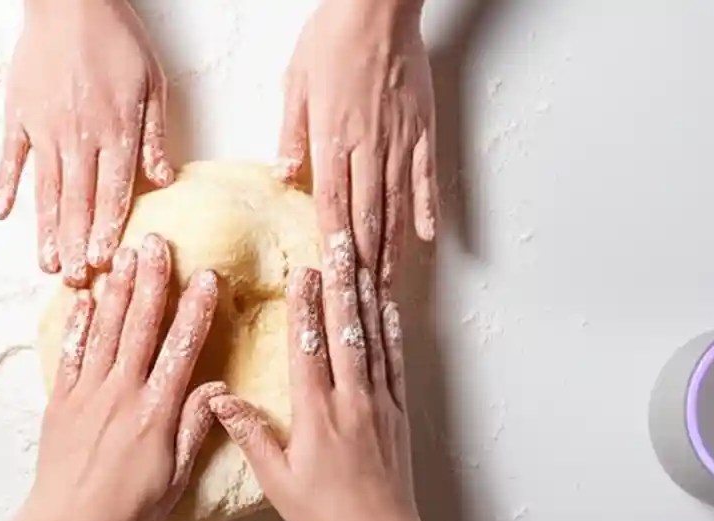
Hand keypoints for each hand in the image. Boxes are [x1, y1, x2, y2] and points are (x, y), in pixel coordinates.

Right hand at [0, 0, 173, 286]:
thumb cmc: (118, 41)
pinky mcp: (19, 114)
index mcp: (116, 130)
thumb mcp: (153, 84)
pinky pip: (11, 156)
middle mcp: (79, 135)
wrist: (70, 1)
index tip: (103, 263)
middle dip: (77, 243)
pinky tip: (1, 214)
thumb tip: (163, 180)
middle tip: (74, 282)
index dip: (107, 230)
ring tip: (47, 264)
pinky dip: (5, 185)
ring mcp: (45, 126)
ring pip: (47, 187)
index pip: (113, 191)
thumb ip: (154, 135)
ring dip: (47, 228)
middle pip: (78, 200)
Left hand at [30, 234, 222, 520]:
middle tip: (157, 243)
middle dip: (151, 282)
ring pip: (105, 331)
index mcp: (155, 412)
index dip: (194, 310)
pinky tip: (86, 298)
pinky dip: (78, 323)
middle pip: (139, 327)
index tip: (206, 278)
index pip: (180, 349)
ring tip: (125, 255)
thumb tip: (216, 387)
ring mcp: (88, 394)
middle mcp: (121, 393)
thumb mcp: (177, 477)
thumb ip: (195, 427)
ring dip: (118, 291)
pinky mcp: (61, 402)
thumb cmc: (129, 510)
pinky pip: (71, 354)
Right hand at [210, 234, 416, 520]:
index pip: (309, 349)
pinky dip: (391, 332)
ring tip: (361, 260)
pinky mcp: (398, 413)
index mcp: (317, 415)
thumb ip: (251, 435)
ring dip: (365, 298)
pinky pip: (395, 363)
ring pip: (373, 340)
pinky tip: (387, 307)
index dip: (306, 308)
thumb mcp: (277, 480)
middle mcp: (351, 401)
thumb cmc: (324, 514)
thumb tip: (218, 398)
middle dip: (341, 285)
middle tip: (340, 245)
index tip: (304, 272)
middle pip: (345, 332)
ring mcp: (379, 404)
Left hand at [278, 0, 438, 289]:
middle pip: (366, 217)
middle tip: (364, 298)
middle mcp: (368, 147)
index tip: (335, 278)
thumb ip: (292, 132)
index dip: (334, 246)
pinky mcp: (422, 130)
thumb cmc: (333, 36)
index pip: (332, 205)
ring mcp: (400, 141)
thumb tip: (286, 174)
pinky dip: (426, 210)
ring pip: (395, 206)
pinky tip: (427, 237)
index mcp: (333, 138)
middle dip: (364, 263)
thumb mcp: (296, 81)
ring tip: (389, 283)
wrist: (378, 5)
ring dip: (392, 248)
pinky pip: (425, 178)